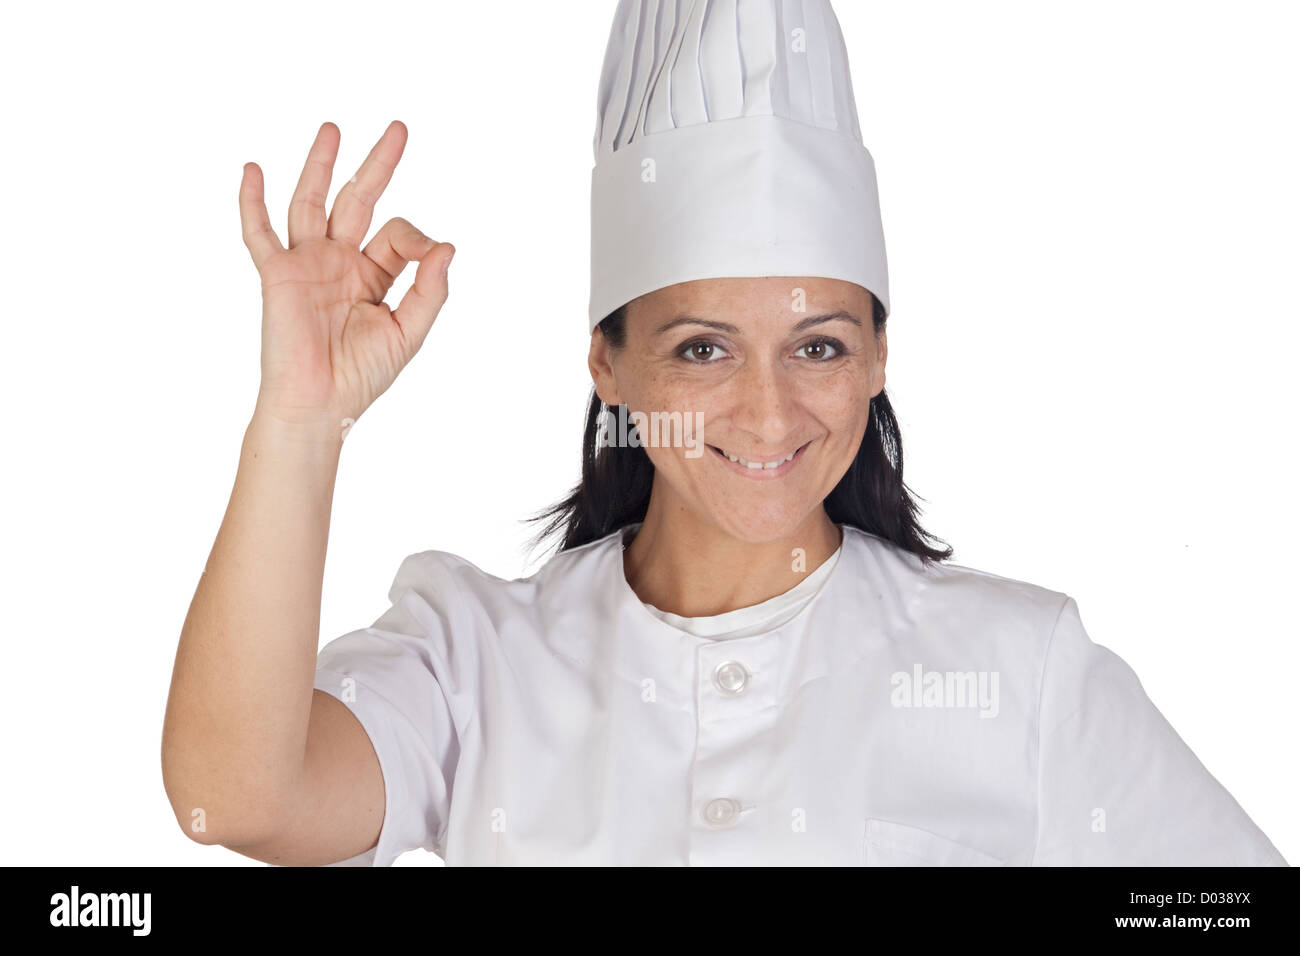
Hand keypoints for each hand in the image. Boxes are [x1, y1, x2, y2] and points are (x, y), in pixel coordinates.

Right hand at [239, 120, 453, 433]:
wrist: (319, 403)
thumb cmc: (361, 376)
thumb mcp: (408, 332)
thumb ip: (430, 290)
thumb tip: (447, 245)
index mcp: (373, 275)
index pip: (398, 235)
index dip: (418, 238)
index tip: (430, 254)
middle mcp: (340, 262)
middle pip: (359, 200)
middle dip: (378, 164)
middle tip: (399, 128)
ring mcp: (308, 264)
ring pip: (312, 202)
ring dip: (321, 165)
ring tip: (333, 128)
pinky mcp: (278, 274)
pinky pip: (259, 233)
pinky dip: (252, 202)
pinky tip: (251, 169)